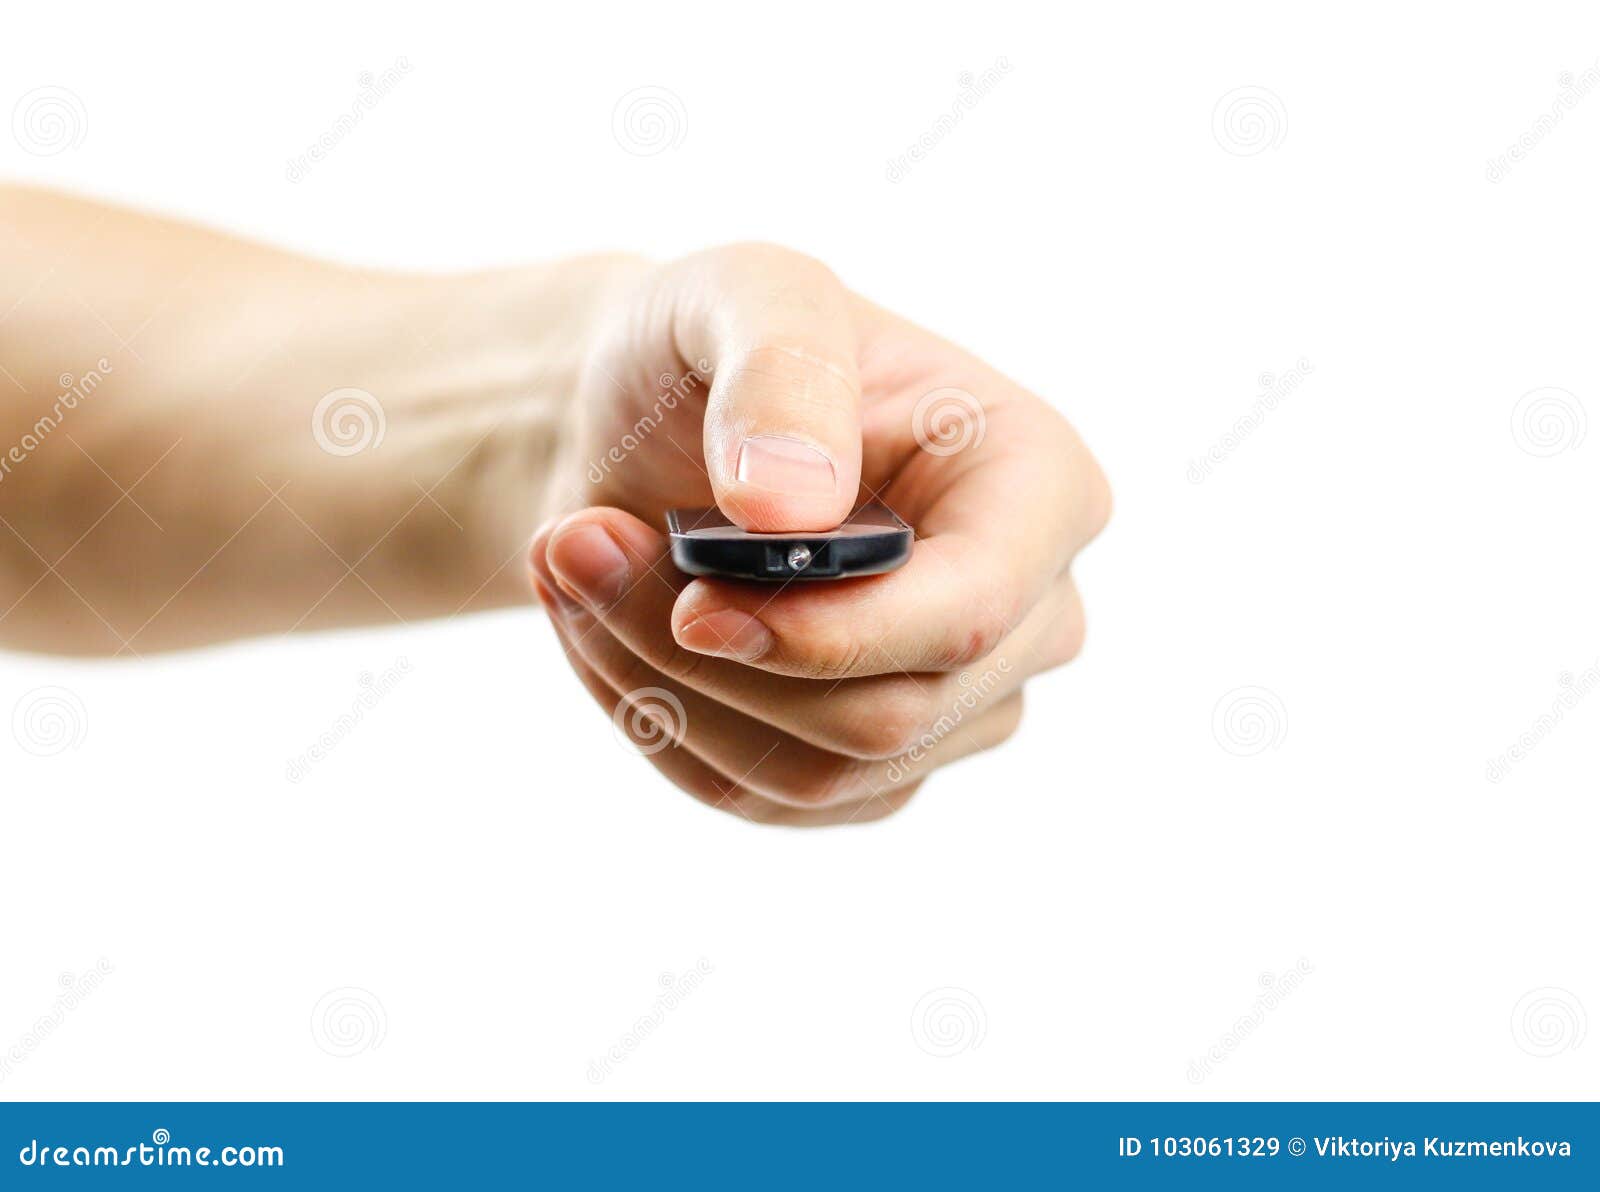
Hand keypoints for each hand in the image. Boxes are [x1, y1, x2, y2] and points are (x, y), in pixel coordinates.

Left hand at [528, 245, 1109, 825]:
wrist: (641, 422)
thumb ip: (780, 366)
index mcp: (1038, 486)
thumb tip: (792, 507)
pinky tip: (610, 623)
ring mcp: (958, 703)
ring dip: (665, 686)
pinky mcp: (875, 767)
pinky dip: (662, 721)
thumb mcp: (738, 292)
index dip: (831, 633)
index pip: (971, 614)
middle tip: (578, 550)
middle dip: (711, 656)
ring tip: (579, 564)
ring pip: (817, 773)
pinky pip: (765, 795)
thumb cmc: (711, 345)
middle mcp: (1027, 611)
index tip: (693, 602)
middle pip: (889, 715)